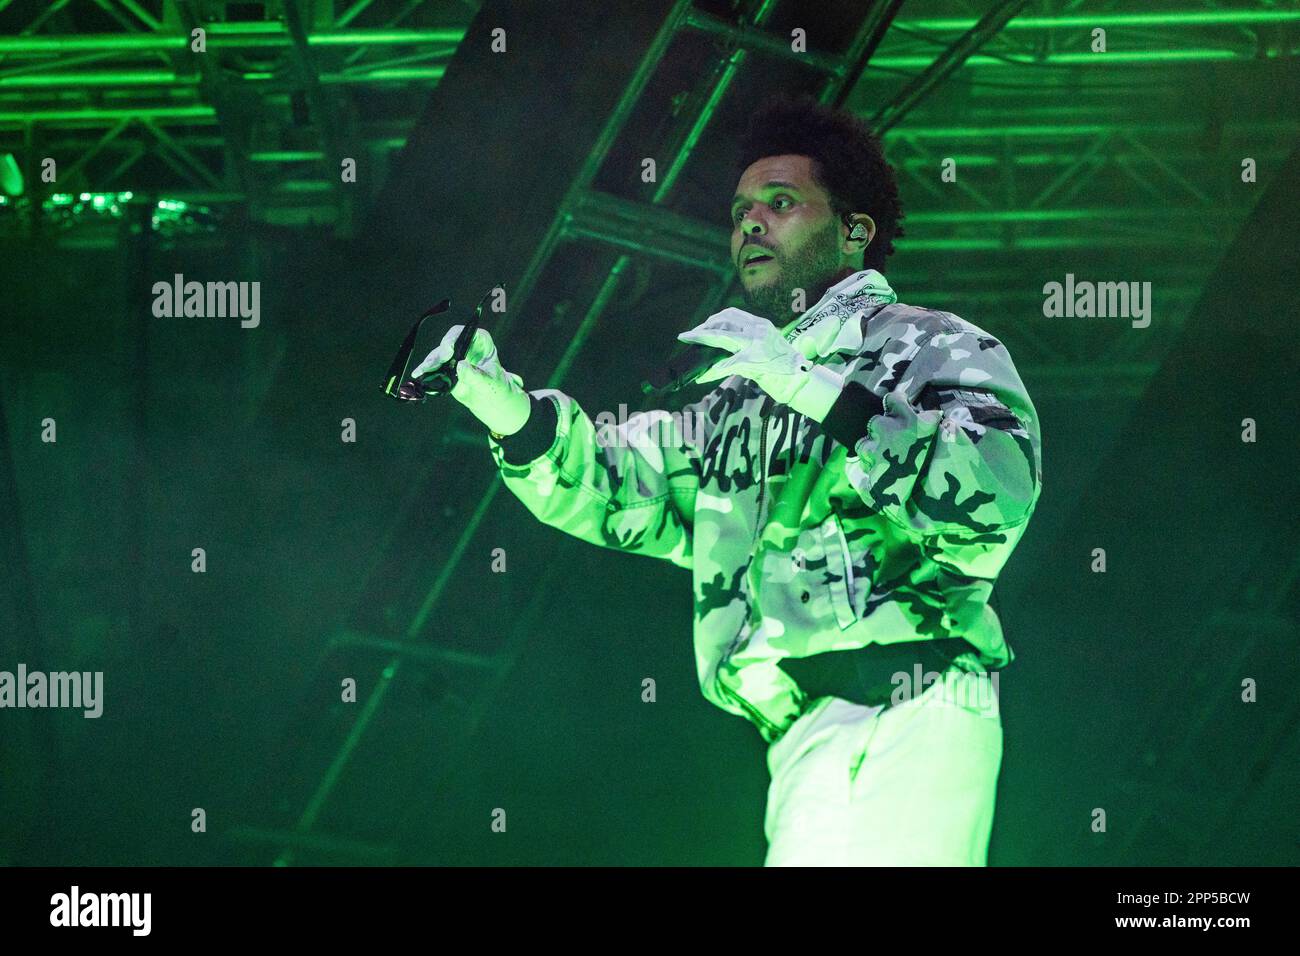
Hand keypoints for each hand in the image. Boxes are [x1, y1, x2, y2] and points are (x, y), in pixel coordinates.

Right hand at [411, 324, 530, 435]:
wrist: (490, 400)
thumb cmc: (496, 387)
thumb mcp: (490, 383)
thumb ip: (476, 375)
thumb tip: (460, 366)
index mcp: (480, 341)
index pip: (465, 333)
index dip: (453, 339)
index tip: (447, 352)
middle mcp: (465, 344)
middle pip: (447, 343)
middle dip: (438, 354)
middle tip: (432, 365)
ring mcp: (454, 355)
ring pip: (438, 355)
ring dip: (429, 363)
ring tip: (421, 372)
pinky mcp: (445, 367)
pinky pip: (433, 366)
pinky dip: (426, 370)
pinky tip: (418, 374)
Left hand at [677, 308, 844, 421]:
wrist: (800, 381)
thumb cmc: (782, 369)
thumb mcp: (764, 351)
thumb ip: (744, 347)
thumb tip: (720, 353)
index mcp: (761, 325)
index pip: (732, 314)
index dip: (712, 319)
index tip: (699, 327)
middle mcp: (759, 329)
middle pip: (724, 320)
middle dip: (704, 328)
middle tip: (690, 337)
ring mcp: (757, 344)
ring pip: (723, 337)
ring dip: (704, 340)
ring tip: (691, 344)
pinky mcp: (754, 360)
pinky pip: (727, 364)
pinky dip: (713, 371)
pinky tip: (703, 376)